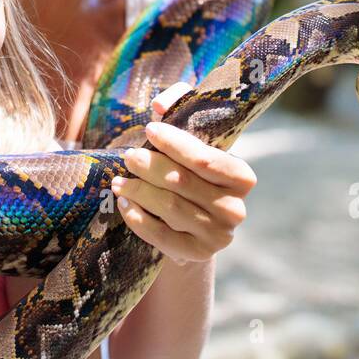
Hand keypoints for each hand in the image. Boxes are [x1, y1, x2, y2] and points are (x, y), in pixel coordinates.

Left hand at [110, 84, 255, 264]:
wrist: (192, 220)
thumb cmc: (189, 169)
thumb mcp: (190, 137)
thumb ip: (181, 106)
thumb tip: (161, 105)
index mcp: (241, 176)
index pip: (205, 159)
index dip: (175, 144)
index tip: (149, 129)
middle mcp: (235, 208)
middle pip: (183, 183)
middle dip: (150, 166)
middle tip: (128, 156)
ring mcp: (219, 235)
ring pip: (170, 208)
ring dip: (139, 191)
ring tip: (118, 180)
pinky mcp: (198, 254)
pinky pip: (162, 236)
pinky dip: (139, 219)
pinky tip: (124, 204)